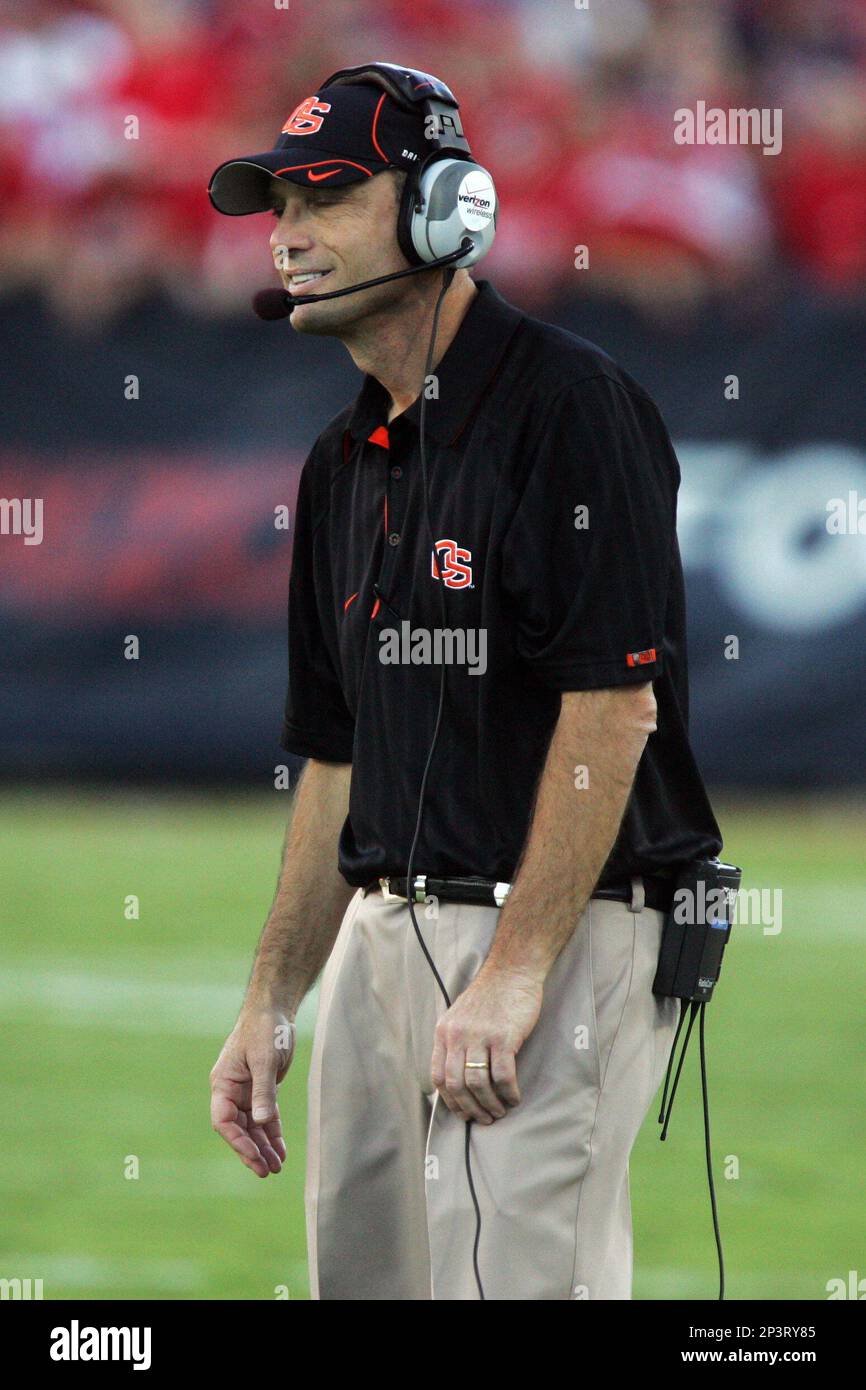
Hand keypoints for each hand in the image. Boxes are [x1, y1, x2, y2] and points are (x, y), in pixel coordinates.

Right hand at [210, 1007, 293, 1177]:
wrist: (275, 1009)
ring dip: (263, 1146)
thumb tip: (261, 1122)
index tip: (254, 1156)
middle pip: (239, 1128)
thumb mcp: (264, 1060)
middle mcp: (231, 1090)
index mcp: (223, 1083)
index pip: (225, 1121)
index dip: (238, 1141)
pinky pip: (265, 1116)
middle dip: (252, 1150)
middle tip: (266, 1172)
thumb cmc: (264, 1029)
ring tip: (276, 1167)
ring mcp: (246, 1090)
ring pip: (253, 1126)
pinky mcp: (263, 1088)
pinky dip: (272, 1133)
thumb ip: (263, 1092)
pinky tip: (280, 1151)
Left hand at [430, 967, 543, 1123]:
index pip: (438, 1077)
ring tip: (499, 1112)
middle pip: (457, 1085)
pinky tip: (514, 1098)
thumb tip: (457, 1078)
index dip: (450, 1101)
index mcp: (444, 1032)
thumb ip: (455, 1042)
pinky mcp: (504, 1037)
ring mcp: (480, 1036)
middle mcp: (457, 1035)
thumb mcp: (460, 1016)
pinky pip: (502, 1076)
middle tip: (484, 1119)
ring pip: (478, 1084)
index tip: (463, 1112)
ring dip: (489, 1104)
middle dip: (470, 1108)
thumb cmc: (490, 996)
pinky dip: (508, 1093)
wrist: (512, 970)